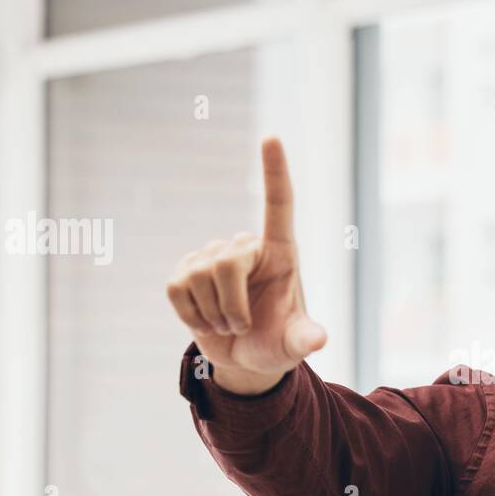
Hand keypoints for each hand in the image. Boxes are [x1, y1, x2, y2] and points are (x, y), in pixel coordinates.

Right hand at [165, 137, 326, 394]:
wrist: (244, 357)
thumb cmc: (276, 343)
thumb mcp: (293, 344)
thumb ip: (305, 340)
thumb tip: (318, 340)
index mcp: (280, 252)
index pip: (278, 204)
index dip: (274, 171)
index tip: (271, 137)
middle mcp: (245, 247)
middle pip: (224, 264)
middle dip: (232, 307)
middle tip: (242, 327)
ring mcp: (210, 256)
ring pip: (198, 277)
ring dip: (213, 316)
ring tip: (227, 325)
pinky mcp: (183, 272)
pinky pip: (176, 290)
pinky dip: (191, 315)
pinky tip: (205, 320)